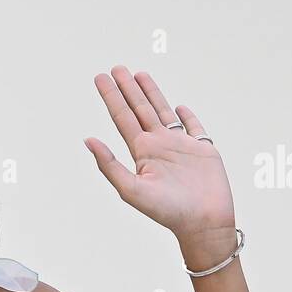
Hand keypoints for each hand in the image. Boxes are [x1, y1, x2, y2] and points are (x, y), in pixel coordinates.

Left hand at [83, 66, 234, 239]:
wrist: (203, 223)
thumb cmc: (167, 212)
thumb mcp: (132, 189)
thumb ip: (109, 165)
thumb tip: (87, 139)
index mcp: (141, 152)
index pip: (122, 117)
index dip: (111, 96)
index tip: (100, 77)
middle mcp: (158, 146)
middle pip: (139, 109)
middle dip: (127, 88)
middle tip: (116, 68)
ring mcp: (181, 146)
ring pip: (162, 112)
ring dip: (151, 93)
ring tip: (139, 74)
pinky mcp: (203, 149)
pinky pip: (194, 127)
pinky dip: (187, 116)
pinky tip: (179, 106)